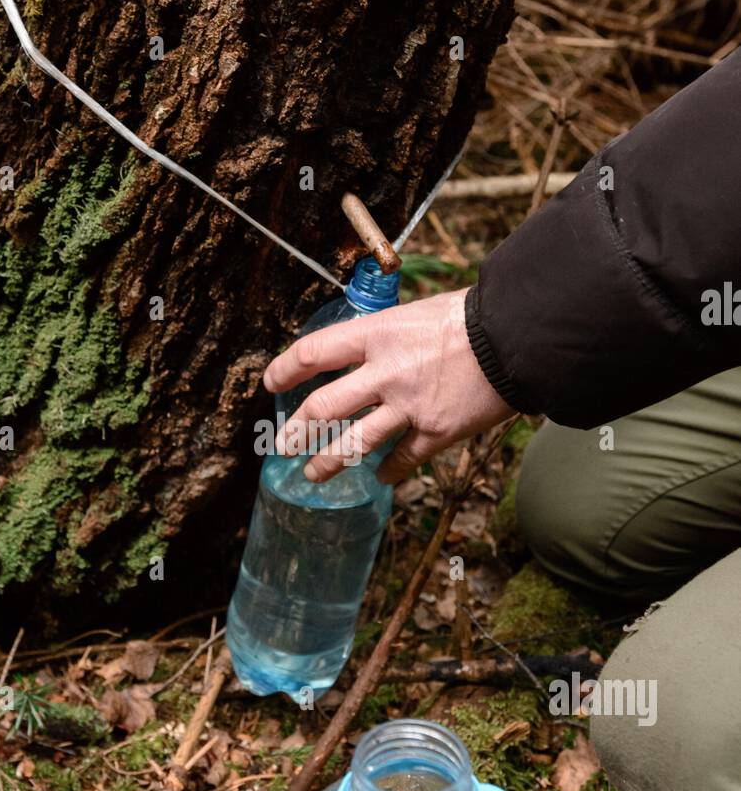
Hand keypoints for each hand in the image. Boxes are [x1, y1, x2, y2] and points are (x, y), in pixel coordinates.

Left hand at [264, 288, 514, 483]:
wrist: (518, 336)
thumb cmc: (471, 318)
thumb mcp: (416, 313)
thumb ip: (386, 337)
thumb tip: (364, 352)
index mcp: (376, 334)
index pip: (312, 353)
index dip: (285, 370)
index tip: (272, 383)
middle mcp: (385, 373)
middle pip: (323, 409)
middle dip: (296, 432)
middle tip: (282, 445)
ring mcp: (409, 406)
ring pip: (354, 444)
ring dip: (328, 462)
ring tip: (313, 474)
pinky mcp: (437, 431)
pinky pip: (402, 459)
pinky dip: (388, 471)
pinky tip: (380, 477)